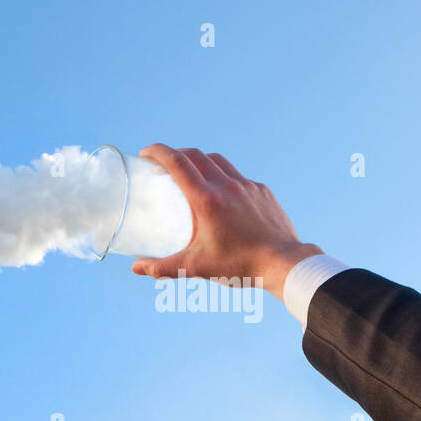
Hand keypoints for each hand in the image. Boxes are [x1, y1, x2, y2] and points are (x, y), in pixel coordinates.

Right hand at [130, 144, 321, 299]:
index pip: (177, 162)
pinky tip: (222, 193)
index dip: (158, 152)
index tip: (146, 153)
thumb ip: (163, 267)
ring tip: (191, 173)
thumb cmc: (240, 266)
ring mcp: (247, 186)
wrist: (283, 263)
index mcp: (207, 199)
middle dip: (175, 154)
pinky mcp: (262, 191)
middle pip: (195, 155)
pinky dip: (224, 177)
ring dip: (200, 161)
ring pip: (218, 161)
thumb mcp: (197, 267)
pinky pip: (238, 177)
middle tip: (163, 165)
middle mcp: (227, 185)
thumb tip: (136, 268)